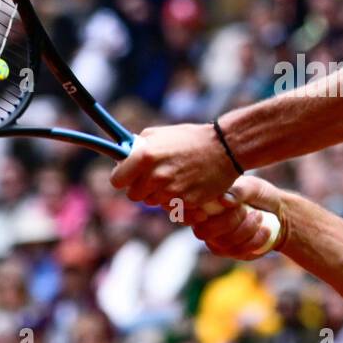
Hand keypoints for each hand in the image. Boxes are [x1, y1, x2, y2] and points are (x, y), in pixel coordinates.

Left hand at [109, 123, 238, 208]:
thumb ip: (138, 146)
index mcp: (145, 156)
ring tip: (175, 178)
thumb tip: (123, 157)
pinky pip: (171, 208)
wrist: (224, 149)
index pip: (117, 181)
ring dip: (159, 194)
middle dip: (141, 188)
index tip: (127, 176)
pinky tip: (186, 186)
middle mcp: (155, 176)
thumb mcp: (160, 134)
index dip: (122, 178)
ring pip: (153, 203)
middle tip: (154, 177)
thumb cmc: (191, 139)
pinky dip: (176, 200)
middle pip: (134, 196)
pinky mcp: (186, 203)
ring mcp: (171, 192)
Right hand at [189, 176, 286, 260]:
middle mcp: (205, 226)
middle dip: (228, 221)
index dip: (193, 216)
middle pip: (203, 233)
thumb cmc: (258, 195)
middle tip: (246, 209)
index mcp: (203, 207)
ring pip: (224, 243)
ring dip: (246, 229)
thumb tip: (223, 199)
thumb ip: (238, 190)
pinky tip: (266, 229)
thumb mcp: (252, 187)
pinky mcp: (234, 254)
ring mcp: (218, 243)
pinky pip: (239, 252)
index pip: (187, 215)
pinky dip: (255, 240)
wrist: (278, 212)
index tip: (212, 210)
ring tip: (260, 216)